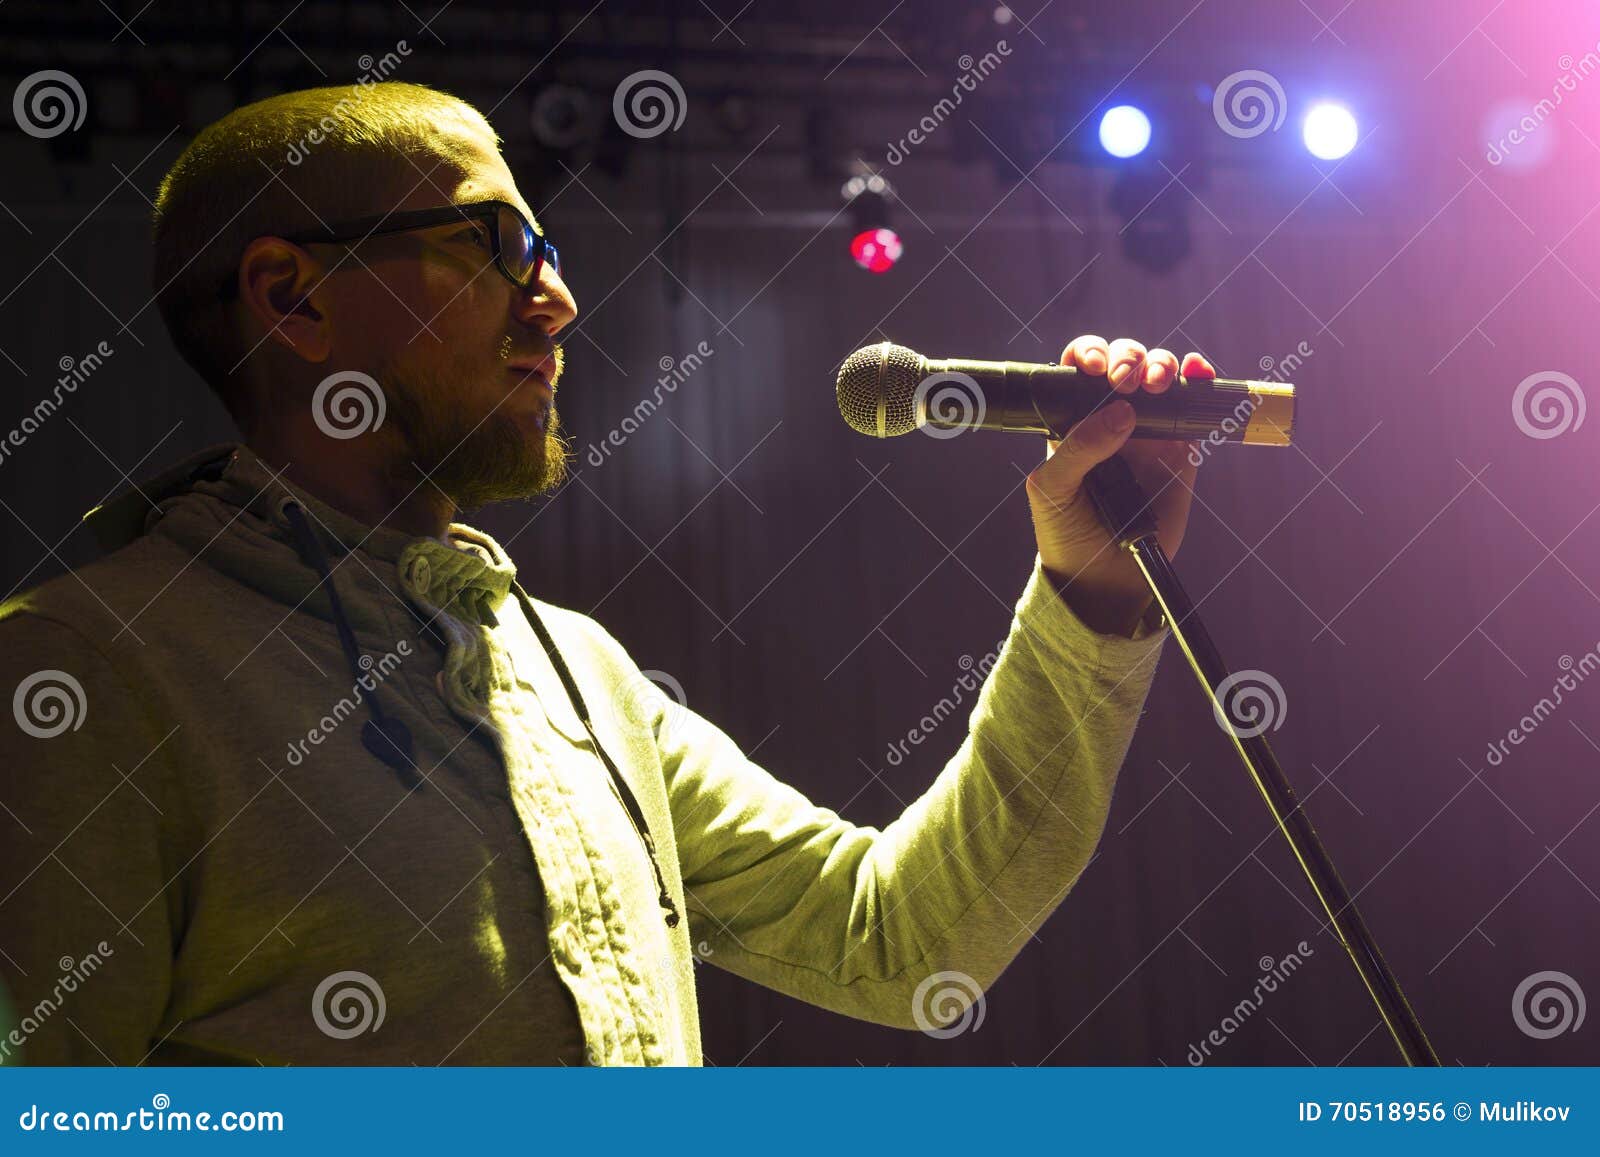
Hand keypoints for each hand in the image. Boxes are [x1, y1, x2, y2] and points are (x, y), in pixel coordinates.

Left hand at [1025, 335, 1216, 635]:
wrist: (1104, 579)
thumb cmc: (1066, 534)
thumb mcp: (1053, 490)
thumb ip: (1078, 449)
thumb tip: (1122, 411)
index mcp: (1073, 423)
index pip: (1079, 373)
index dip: (1090, 356)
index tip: (1097, 368)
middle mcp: (1111, 420)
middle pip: (1125, 365)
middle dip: (1130, 358)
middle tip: (1129, 382)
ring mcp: (1149, 433)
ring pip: (1161, 378)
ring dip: (1163, 365)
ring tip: (1159, 383)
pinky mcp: (1182, 450)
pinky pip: (1194, 407)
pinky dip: (1200, 381)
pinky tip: (1197, 373)